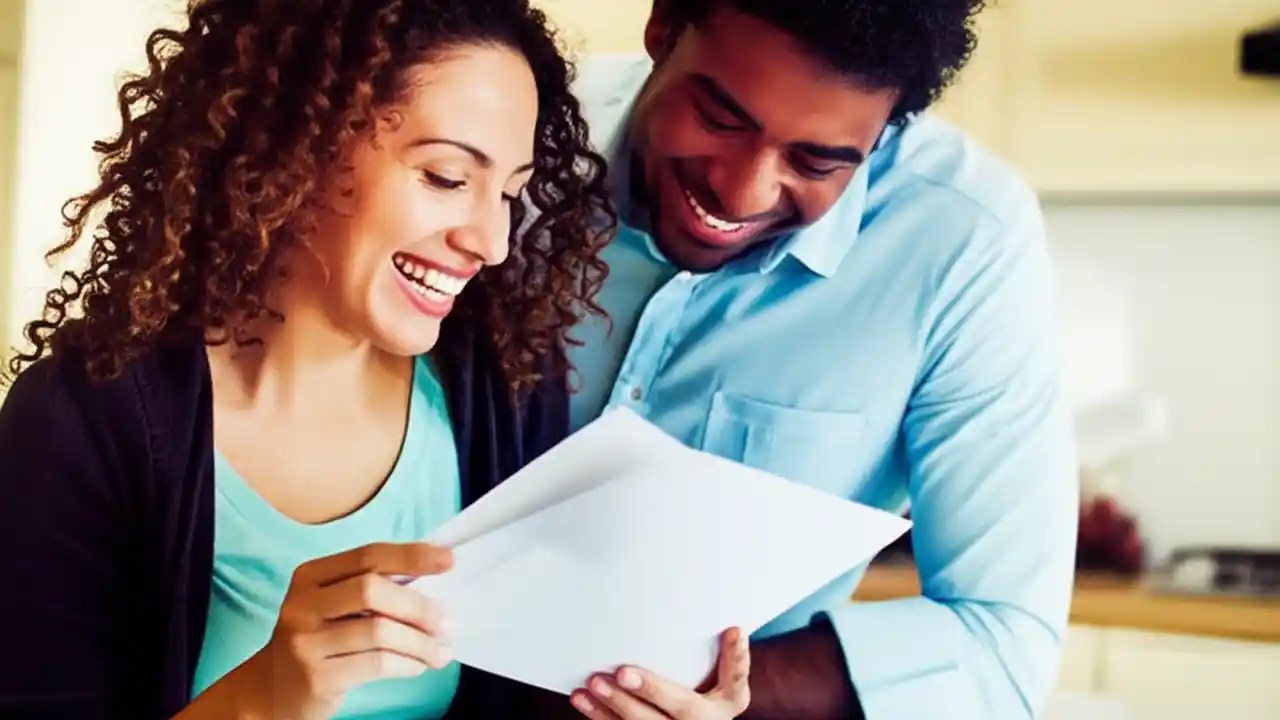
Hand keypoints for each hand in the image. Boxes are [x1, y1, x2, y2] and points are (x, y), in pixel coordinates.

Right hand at [234, 542, 453, 718]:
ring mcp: (306, 642)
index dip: (411, 555)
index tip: (448, 560)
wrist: (268, 692)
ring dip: (420, 642)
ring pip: (379, 631)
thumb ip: (370, 588)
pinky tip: (419, 666)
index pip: (368, 556)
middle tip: (447, 622)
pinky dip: (407, 663)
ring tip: (441, 651)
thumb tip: (433, 578)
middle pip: (373, 590)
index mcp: (310, 576)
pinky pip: (377, 663)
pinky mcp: (317, 677)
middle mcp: (303, 604)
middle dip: (418, 605)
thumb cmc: (317, 641)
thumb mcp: (332, 606)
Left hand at [572, 627, 750, 719]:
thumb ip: (719, 650)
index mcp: (729, 700)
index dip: (737, 655)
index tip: (733, 629)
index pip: (737, 676)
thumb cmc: (705, 687)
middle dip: (652, 690)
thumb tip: (723, 611)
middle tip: (623, 672)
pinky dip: (599, 715)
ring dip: (616, 705)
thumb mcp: (720, 674)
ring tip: (593, 683)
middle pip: (681, 707)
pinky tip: (582, 698)